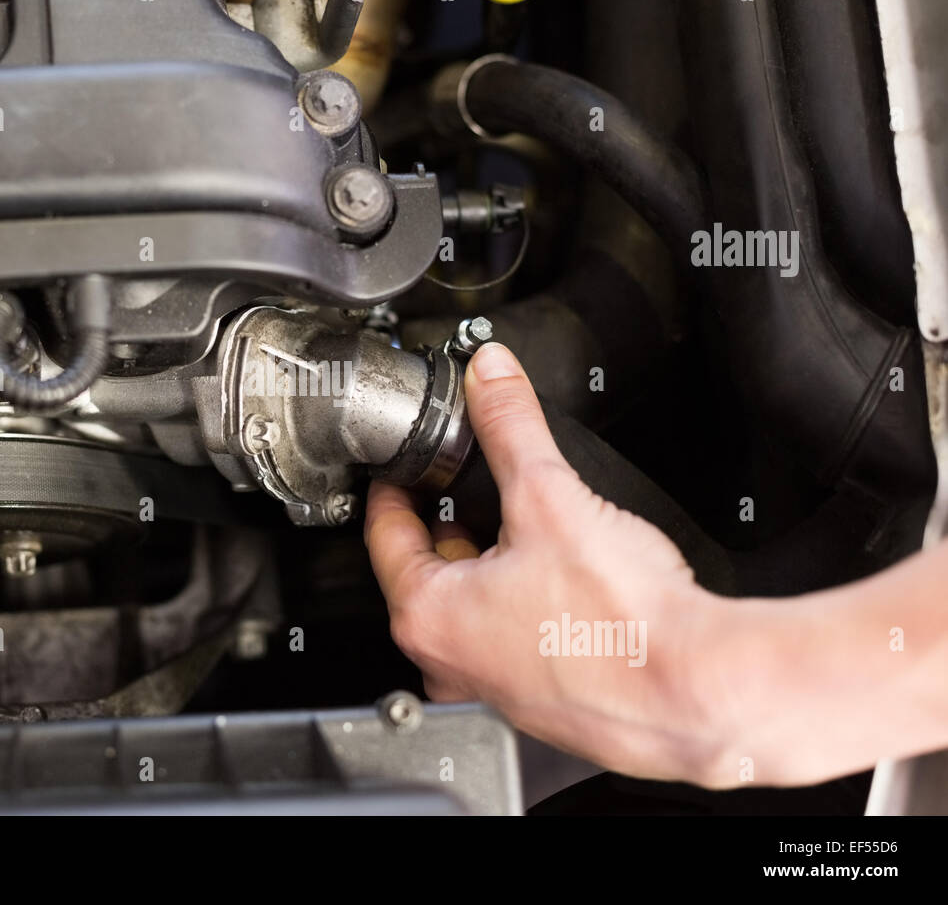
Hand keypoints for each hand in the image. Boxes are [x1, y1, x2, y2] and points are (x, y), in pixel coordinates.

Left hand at [365, 342, 734, 785]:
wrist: (696, 689)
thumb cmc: (619, 624)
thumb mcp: (549, 497)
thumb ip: (510, 426)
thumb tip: (491, 377)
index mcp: (427, 617)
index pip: (385, 535)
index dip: (395, 488)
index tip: (402, 468)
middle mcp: (449, 664)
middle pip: (427, 572)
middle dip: (448, 524)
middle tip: (464, 485)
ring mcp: (493, 690)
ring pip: (472, 609)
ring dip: (489, 565)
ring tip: (523, 529)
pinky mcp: (538, 702)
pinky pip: (511, 639)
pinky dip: (522, 605)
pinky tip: (561, 584)